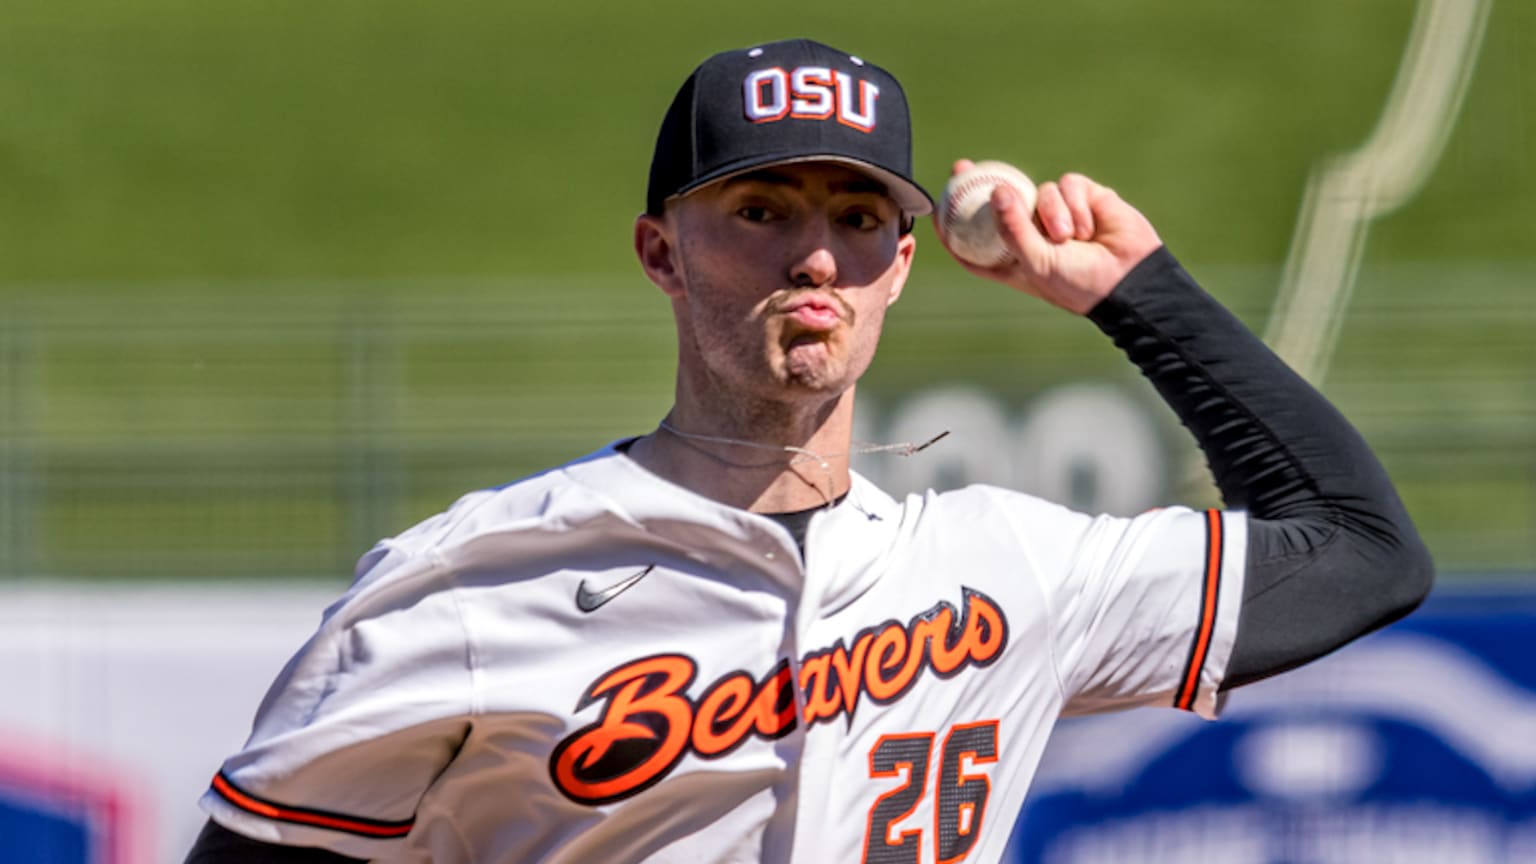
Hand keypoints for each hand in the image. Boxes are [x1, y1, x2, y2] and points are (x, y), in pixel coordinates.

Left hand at [934, 160, 1162, 314]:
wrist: (1130, 279)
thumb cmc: (1077, 283)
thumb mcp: (1036, 262)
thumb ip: (1013, 228)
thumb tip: (996, 190)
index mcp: (1013, 258)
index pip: (976, 240)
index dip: (954, 224)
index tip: (936, 205)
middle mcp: (1032, 234)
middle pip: (999, 202)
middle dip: (980, 182)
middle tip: (963, 167)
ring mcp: (1058, 214)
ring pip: (1039, 191)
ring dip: (1053, 213)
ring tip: (1069, 238)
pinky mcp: (1085, 198)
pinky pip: (1068, 185)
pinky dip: (1076, 204)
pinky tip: (1089, 228)